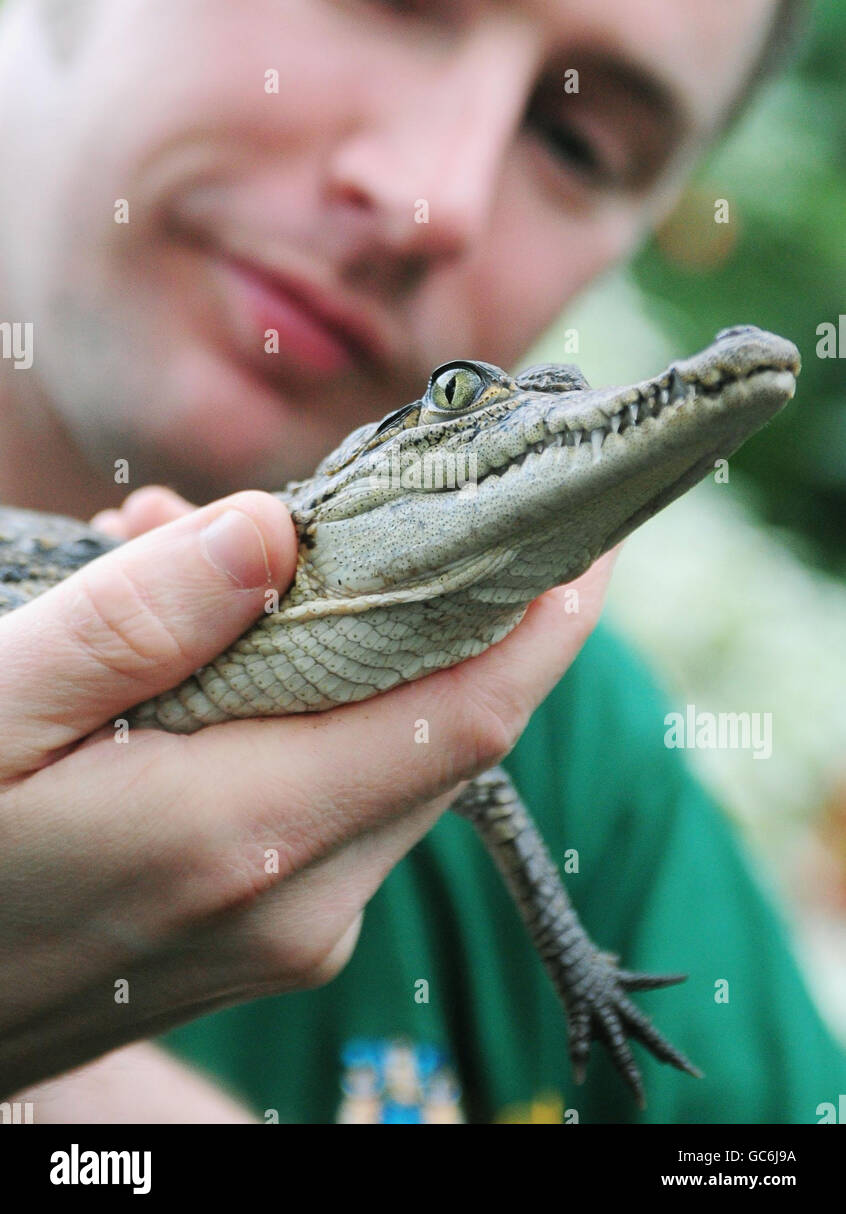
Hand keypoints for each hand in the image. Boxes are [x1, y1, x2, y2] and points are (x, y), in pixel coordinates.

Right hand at [0, 485, 616, 1096]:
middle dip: (434, 603)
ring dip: (355, 649)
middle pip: (444, 727)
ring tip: (224, 561)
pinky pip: (338, 800)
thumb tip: (272, 529)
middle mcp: (304, 899)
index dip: (546, 613)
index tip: (585, 526)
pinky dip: (312, 710)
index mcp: (248, 834)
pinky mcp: (270, 937)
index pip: (467, 707)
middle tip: (362, 500)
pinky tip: (204, 657)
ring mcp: (292, 932)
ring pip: (391, 758)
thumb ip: (139, 619)